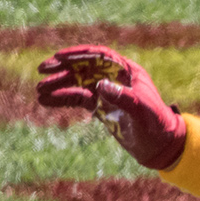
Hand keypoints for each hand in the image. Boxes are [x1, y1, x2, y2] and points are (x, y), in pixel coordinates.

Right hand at [36, 45, 188, 168]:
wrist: (160, 146)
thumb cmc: (156, 124)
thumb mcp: (141, 110)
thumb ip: (122, 97)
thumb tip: (100, 85)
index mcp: (127, 71)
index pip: (99, 56)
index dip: (79, 54)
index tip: (59, 57)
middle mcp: (114, 78)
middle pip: (84, 67)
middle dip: (63, 68)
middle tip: (42, 69)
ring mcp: (106, 92)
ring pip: (77, 83)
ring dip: (58, 85)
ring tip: (39, 90)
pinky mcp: (100, 106)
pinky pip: (77, 99)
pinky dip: (62, 99)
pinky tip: (45, 101)